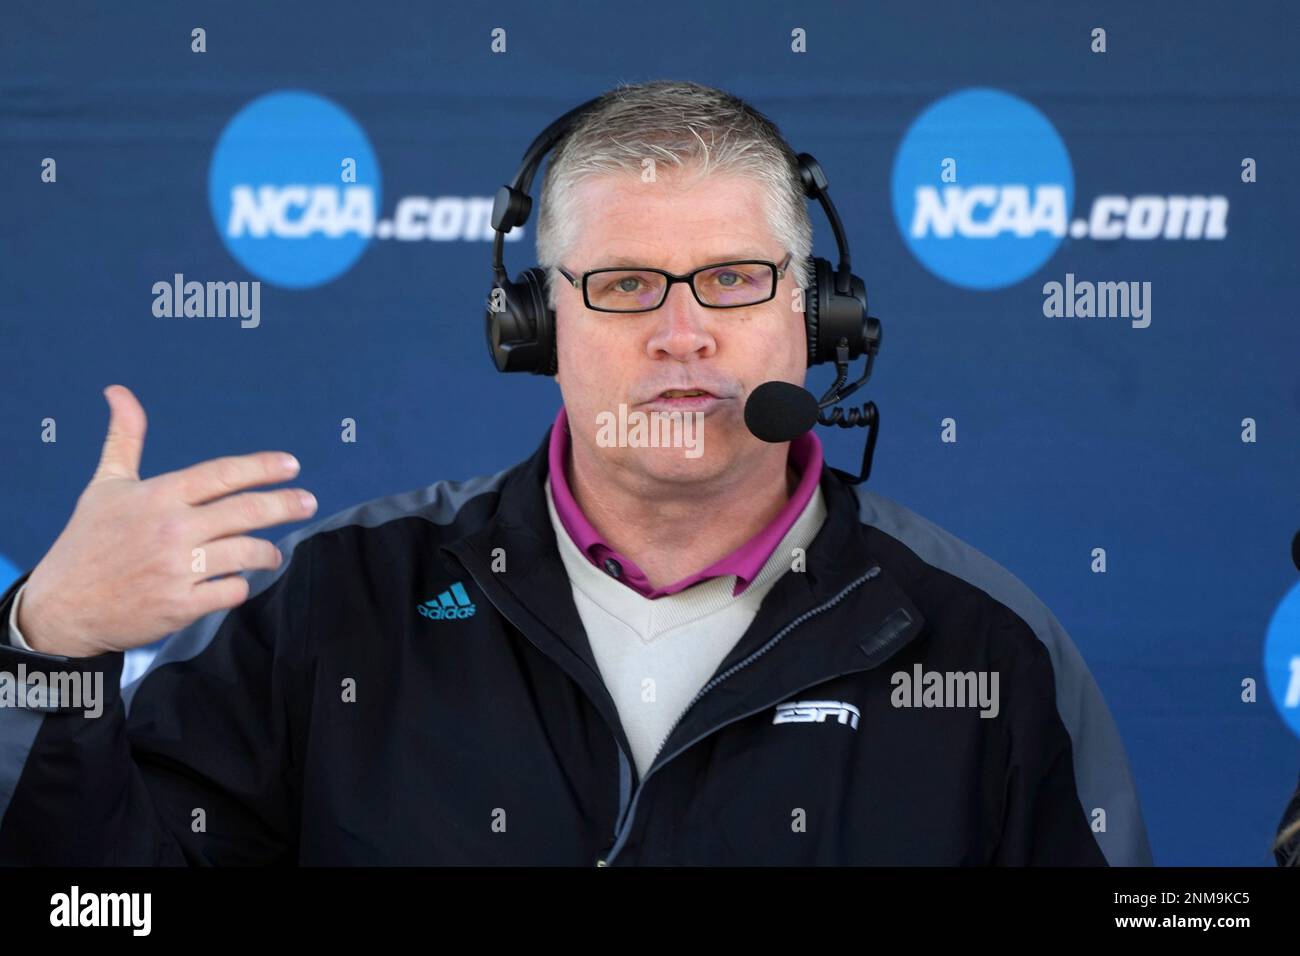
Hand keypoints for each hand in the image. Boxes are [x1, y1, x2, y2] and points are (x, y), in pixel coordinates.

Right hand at [17, 385, 317, 657]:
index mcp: (158, 495)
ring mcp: (178, 568)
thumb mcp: (106, 486)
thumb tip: (119, 391)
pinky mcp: (181, 606)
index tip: (292, 466)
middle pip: (247, 511)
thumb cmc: (87, 542)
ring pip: (247, 553)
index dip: (263, 467)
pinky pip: (232, 590)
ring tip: (271, 553)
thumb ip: (125, 439)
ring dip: (267, 552)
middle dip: (286, 505)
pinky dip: (240, 585)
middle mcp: (171, 529)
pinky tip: (236, 581)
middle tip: (308, 502)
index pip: (223, 473)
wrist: (62, 608)